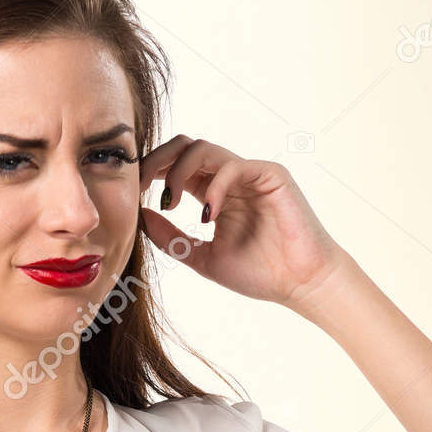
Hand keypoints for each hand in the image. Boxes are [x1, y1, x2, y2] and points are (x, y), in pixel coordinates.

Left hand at [138, 136, 349, 309]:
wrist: (300, 285)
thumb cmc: (260, 273)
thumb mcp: (201, 257)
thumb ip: (171, 238)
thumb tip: (140, 217)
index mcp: (212, 193)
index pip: (174, 165)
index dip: (149, 171)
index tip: (131, 192)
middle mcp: (229, 179)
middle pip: (183, 146)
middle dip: (155, 160)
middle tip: (140, 185)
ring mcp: (250, 174)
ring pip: (203, 149)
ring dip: (177, 171)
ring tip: (170, 202)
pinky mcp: (271, 175)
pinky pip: (233, 166)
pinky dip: (213, 187)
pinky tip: (207, 215)